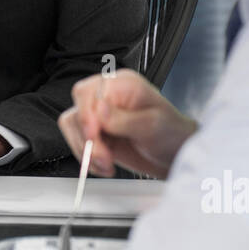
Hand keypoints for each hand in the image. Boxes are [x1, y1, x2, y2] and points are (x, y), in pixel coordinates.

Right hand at [57, 69, 197, 178]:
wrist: (175, 154)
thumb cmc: (172, 133)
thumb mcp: (152, 125)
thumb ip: (124, 118)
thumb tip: (100, 109)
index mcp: (121, 85)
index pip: (88, 93)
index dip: (87, 115)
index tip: (94, 136)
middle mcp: (107, 97)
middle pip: (77, 111)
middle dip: (87, 139)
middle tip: (104, 157)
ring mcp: (99, 116)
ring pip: (73, 129)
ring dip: (87, 151)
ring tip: (107, 163)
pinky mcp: (96, 133)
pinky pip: (77, 143)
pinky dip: (88, 159)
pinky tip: (105, 164)